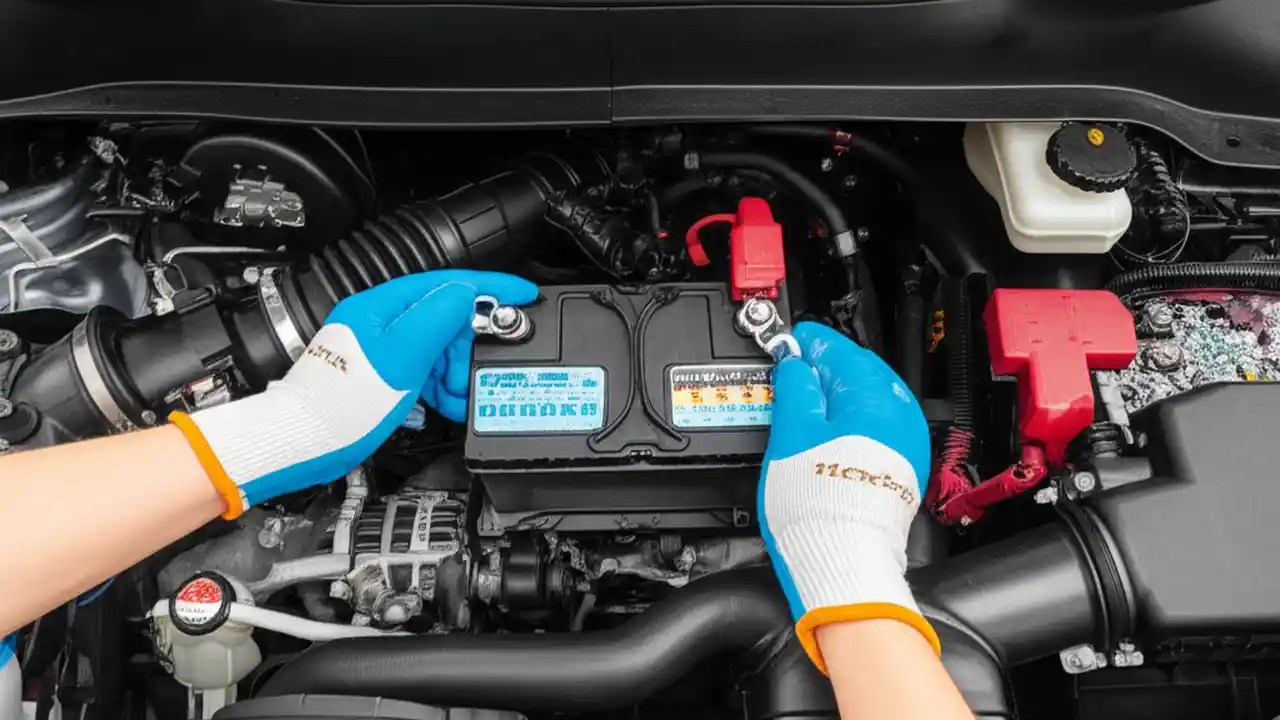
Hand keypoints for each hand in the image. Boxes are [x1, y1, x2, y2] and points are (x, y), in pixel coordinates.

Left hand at [171, 270, 536, 518]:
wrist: (305, 442)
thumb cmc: (339, 403)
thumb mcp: (402, 356)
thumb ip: (438, 318)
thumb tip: (467, 293)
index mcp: (384, 305)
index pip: (450, 284)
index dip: (492, 288)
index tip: (525, 293)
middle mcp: (383, 321)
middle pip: (448, 320)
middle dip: (469, 349)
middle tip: (478, 372)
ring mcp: (382, 349)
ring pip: (439, 351)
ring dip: (456, 375)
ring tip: (460, 396)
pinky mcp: (383, 375)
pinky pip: (425, 373)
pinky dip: (441, 389)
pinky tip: (448, 404)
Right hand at [760, 321, 937, 672]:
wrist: (845, 560)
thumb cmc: (819, 504)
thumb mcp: (791, 432)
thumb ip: (795, 388)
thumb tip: (795, 364)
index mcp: (872, 394)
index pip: (836, 347)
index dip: (805, 343)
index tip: (787, 344)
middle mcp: (899, 414)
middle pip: (858, 372)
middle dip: (824, 369)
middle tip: (791, 372)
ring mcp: (906, 442)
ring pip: (868, 402)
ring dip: (839, 397)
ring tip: (805, 407)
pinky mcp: (903, 469)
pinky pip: (877, 430)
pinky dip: (853, 424)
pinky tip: (830, 437)